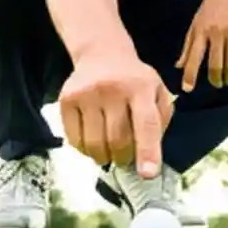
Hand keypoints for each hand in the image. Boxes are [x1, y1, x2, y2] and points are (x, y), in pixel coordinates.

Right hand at [57, 53, 173, 177]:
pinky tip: (93, 141)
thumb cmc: (134, 80)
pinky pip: (74, 139)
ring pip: (94, 144)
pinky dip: (85, 150)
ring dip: (104, 157)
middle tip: (125, 157)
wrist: (102, 54)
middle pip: (118, 140)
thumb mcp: (157, 91)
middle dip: (124, 158)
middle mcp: (113, 88)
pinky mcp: (67, 99)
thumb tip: (149, 157)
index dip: (148, 151)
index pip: (146, 124)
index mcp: (141, 87)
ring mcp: (87, 93)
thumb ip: (160, 122)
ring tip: (109, 150)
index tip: (148, 174)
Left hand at [176, 0, 227, 89]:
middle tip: (216, 84)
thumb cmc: (214, 3)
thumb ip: (189, 45)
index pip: (194, 57)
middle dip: (216, 80)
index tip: (187, 89)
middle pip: (216, 66)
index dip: (190, 75)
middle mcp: (217, 32)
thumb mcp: (197, 20)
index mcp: (202, 29)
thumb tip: (179, 66)